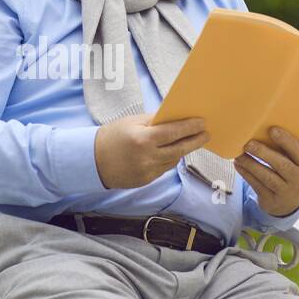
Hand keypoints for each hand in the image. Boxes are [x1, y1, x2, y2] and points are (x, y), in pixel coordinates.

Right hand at [94, 113, 209, 188]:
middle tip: (206, 134)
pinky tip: (172, 152)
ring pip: (173, 160)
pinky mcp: (146, 181)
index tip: (202, 123)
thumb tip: (175, 117)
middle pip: (179, 149)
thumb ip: (154, 120)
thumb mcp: (132, 122)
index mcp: (143, 139)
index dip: (190, 128)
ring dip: (183, 150)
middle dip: (195, 141)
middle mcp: (147, 157)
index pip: (173, 132)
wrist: (92, 161)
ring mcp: (147, 171)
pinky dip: (169, 159)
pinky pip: (164, 169)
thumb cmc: (112, 136)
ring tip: (191, 141)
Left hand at [235, 126, 298, 216]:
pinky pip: (257, 185)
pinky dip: (246, 174)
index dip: (286, 140)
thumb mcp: (297, 163)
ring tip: (239, 154)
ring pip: (266, 176)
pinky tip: (239, 165)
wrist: (290, 203)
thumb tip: (263, 129)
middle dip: (263, 153)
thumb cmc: (291, 172)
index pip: (298, 151)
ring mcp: (286, 193)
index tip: (272, 129)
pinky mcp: (272, 201)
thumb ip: (287, 150)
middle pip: (281, 165)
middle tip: (248, 144)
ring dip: (250, 164)